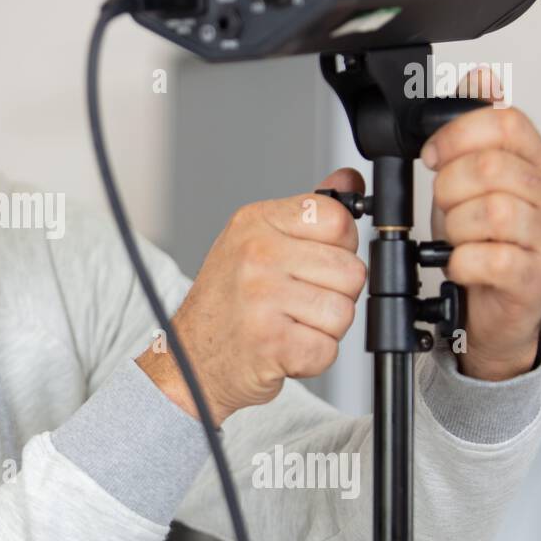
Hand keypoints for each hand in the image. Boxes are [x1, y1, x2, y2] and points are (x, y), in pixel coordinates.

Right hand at [137, 169, 366, 424]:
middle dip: (334, 294)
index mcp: (255, 222)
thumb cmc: (226, 303)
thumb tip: (350, 180)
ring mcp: (262, 297)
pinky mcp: (271, 342)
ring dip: (323, 328)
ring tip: (288, 324)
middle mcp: (256, 254)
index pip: (337, 218)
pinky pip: (328, 349)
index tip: (311, 262)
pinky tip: (284, 348)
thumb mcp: (257, 241)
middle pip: (351, 270)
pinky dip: (312, 357)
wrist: (190, 360)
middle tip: (296, 301)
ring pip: (344, 312)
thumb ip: (307, 213)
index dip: (338, 247)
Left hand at [423, 68, 540, 380]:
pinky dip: (460, 260)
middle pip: (491, 167)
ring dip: (454, 224)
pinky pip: (491, 259)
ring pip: (491, 212)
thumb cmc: (483, 239)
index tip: (433, 155)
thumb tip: (480, 77)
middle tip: (442, 203)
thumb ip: (474, 130)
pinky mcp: (532, 277)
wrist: (492, 303)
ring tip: (453, 235)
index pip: (504, 122)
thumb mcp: (472, 177)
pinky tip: (457, 261)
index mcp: (536, 161)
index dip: (456, 134)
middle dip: (448, 185)